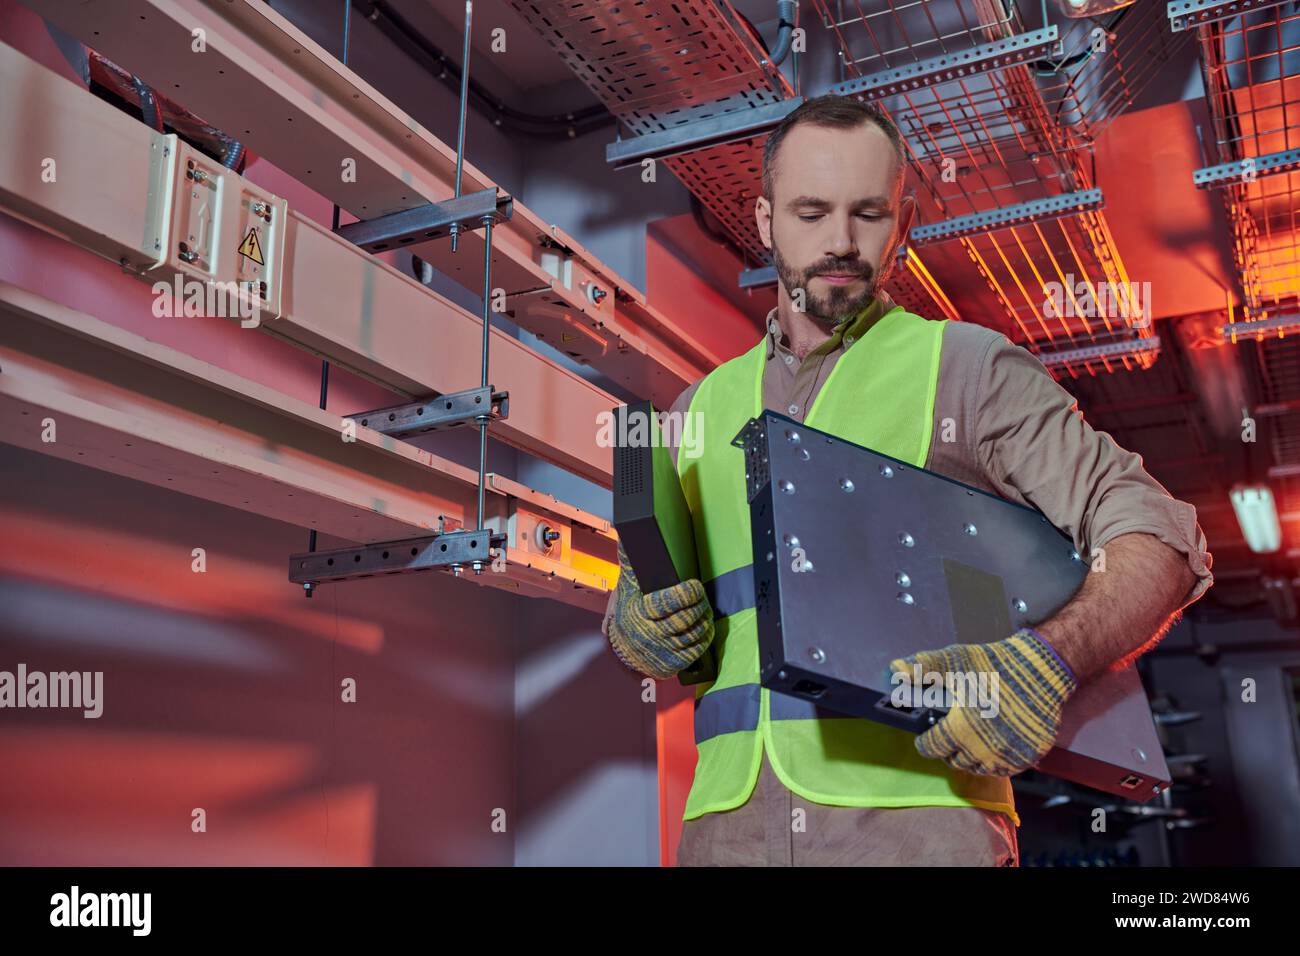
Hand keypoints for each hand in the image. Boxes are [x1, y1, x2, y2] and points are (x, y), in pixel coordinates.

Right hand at [607, 541, 713, 679]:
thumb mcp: (626, 588)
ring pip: (692, 635)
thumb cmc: (630, 610)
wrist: (623, 649)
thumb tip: (626, 536)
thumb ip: (630, 564)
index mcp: (638, 613)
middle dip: (699, 606)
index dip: (685, 594)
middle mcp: (648, 634)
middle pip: (684, 619)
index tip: (694, 585)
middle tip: (702, 597)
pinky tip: (704, 628)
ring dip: (704, 621)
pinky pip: (695, 652)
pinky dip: (704, 639)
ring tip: (705, 610)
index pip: (666, 603)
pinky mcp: (670, 665)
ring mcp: (660, 651)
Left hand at [889, 628, 1078, 775]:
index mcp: (960, 730)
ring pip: (979, 768)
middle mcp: (983, 750)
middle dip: (948, 749)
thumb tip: (895, 670)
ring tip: (969, 741)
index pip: (932, 748)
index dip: (925, 741)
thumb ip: (923, 667)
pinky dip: (995, 761)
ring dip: (970, 758)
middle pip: (955, 760)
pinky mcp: (1028, 757)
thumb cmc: (994, 665)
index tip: (925, 735)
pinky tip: (992, 746)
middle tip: (950, 734)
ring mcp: (1007, 756)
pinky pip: (1004, 769)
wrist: (1041, 670)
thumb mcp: (955, 660)